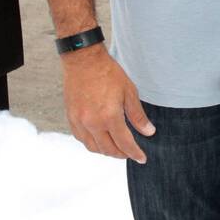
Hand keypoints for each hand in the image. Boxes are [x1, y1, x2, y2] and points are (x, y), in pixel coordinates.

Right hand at [62, 43, 155, 163]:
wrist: (83, 61)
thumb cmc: (108, 73)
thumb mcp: (129, 92)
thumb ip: (138, 116)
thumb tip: (149, 132)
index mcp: (110, 117)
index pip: (124, 144)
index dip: (134, 153)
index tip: (141, 158)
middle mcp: (93, 123)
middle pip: (108, 149)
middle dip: (121, 154)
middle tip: (130, 153)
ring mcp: (80, 121)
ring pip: (93, 147)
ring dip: (106, 151)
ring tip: (116, 148)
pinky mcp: (71, 117)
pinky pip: (81, 138)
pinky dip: (92, 143)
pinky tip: (100, 139)